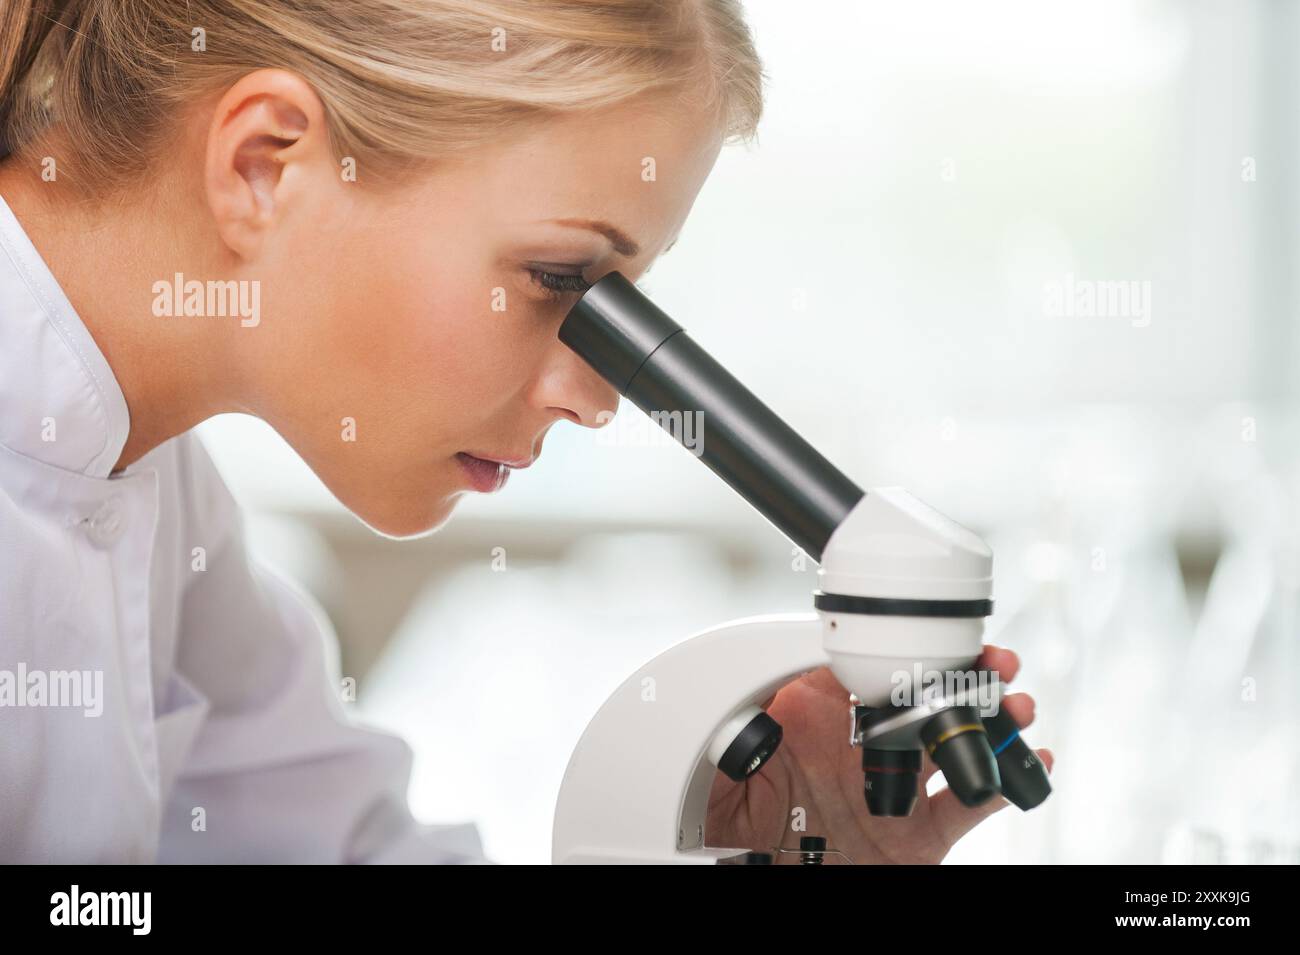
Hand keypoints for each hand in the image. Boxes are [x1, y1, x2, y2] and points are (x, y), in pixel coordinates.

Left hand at [705, 644, 1053, 863]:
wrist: (737, 867)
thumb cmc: (722, 806)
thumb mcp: (726, 736)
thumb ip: (757, 693)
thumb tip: (783, 653)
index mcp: (820, 715)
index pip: (878, 667)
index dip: (914, 647)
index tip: (942, 633)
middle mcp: (862, 749)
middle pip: (930, 700)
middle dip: (971, 675)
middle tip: (997, 662)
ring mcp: (893, 792)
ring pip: (958, 747)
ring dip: (996, 722)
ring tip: (1019, 706)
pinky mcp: (914, 840)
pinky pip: (968, 809)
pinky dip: (1005, 786)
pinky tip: (1031, 762)